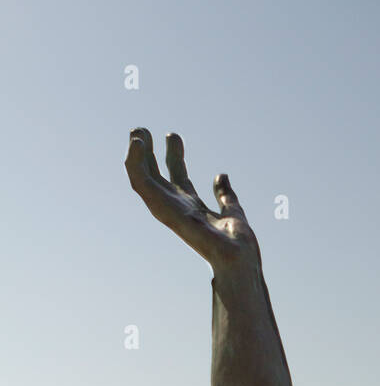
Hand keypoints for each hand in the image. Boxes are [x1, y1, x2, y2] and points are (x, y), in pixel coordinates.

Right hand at [124, 128, 260, 271]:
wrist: (237, 257)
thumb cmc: (237, 244)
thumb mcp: (232, 210)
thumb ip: (225, 194)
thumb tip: (221, 175)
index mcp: (193, 207)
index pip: (179, 177)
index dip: (174, 156)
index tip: (172, 136)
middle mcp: (177, 207)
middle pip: (157, 175)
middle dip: (150, 153)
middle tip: (144, 128)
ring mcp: (167, 208)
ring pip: (142, 178)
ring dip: (136, 155)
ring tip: (137, 132)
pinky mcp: (161, 208)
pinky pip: (141, 182)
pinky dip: (135, 162)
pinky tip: (139, 142)